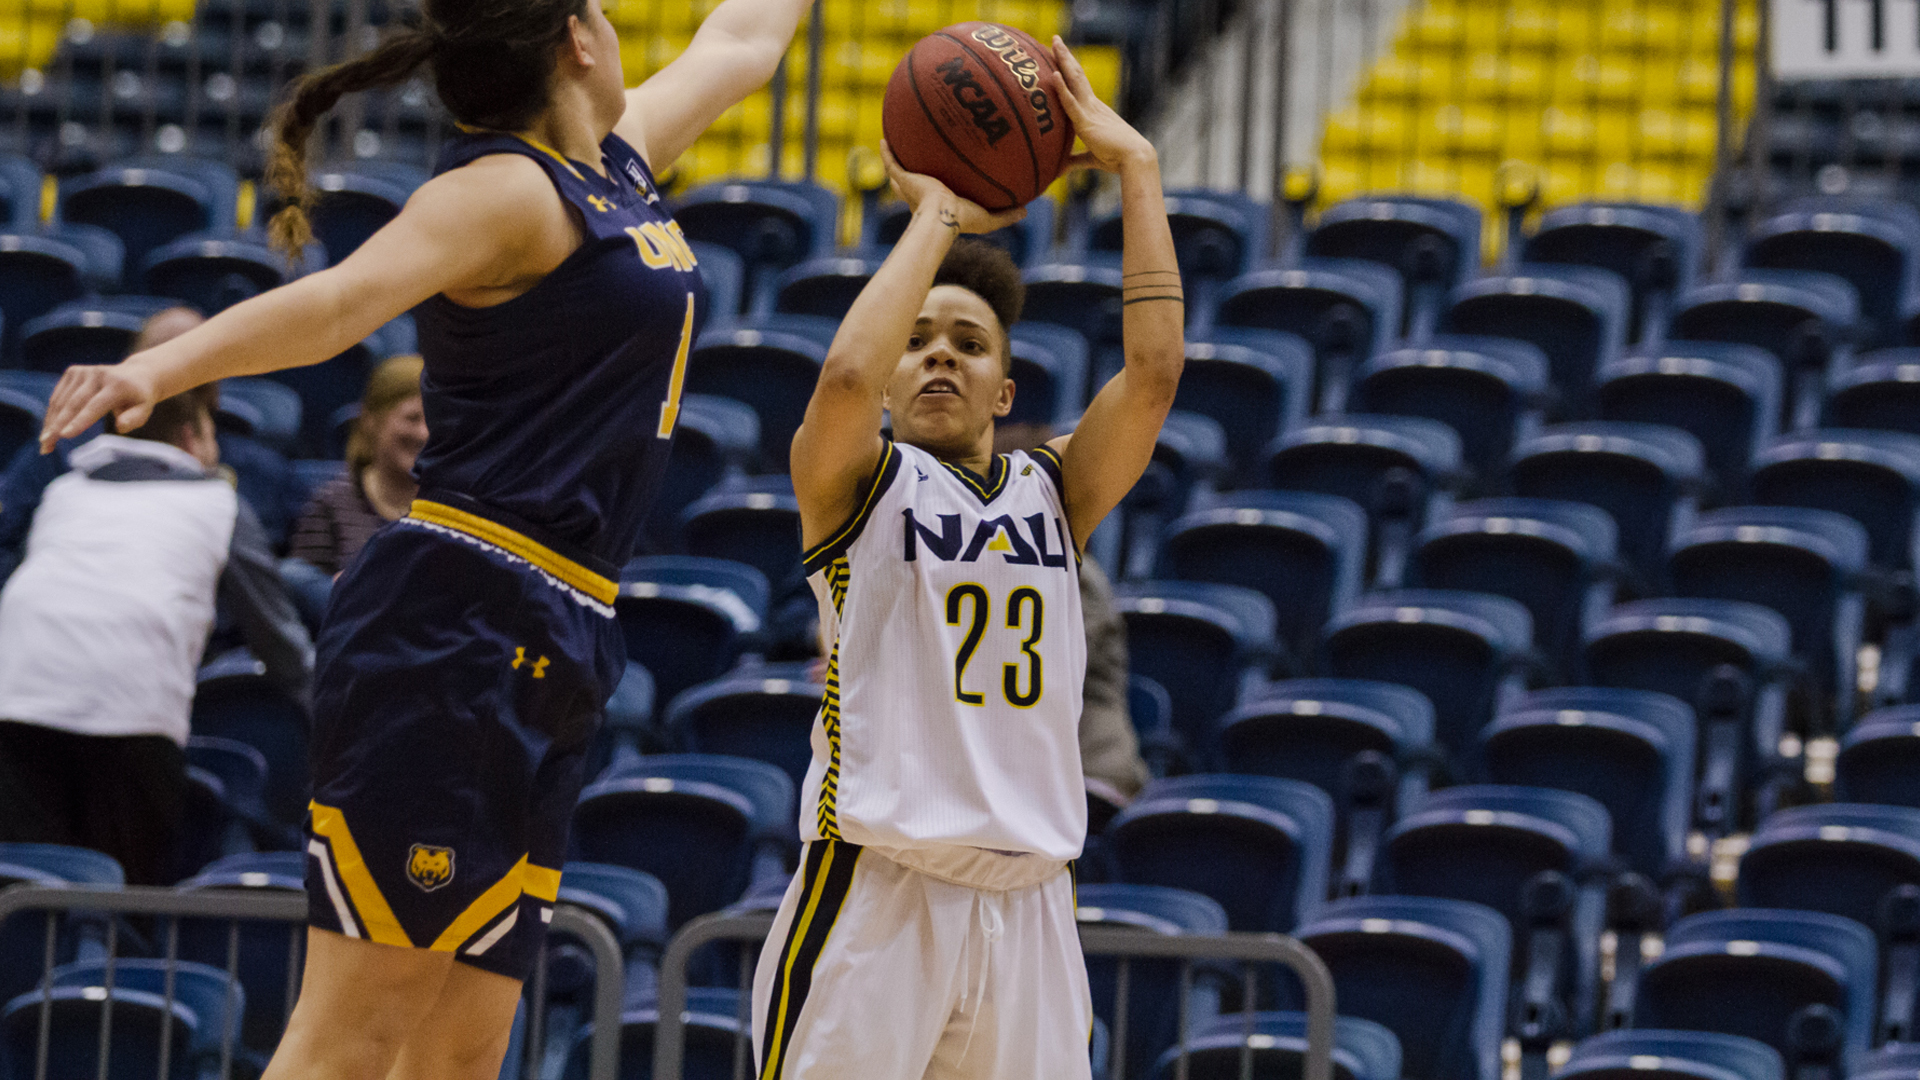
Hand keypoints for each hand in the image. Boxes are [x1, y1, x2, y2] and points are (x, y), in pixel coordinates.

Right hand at [40, 361, 163, 451]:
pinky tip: (48, 430)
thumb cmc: (139, 399)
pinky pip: (58, 396)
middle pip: (73, 403)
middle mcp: (98, 374)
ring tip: (45, 443)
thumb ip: (134, 419)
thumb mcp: (145, 410)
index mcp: (117, 384)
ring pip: (62, 400)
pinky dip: (52, 414)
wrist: (137, 375)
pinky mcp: (73, 372)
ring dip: (51, 422)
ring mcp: (83, 371)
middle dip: (58, 425)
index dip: (80, 421)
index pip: (95, 405)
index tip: (65, 435)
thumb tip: (120, 427)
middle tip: (46, 444)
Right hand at [880, 140, 1026, 234]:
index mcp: (938, 202)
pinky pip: (891, 162)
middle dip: (914, 172)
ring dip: (898, 158)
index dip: (938, 186)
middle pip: (914, 181)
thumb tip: (1026, 211)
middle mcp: (921, 194)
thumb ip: (1006, 215)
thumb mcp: (989, 218)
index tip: (944, 175)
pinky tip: (884, 138)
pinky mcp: (903, 178)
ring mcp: (910, 185)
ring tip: (896, 141)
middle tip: (918, 156)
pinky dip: (886, 152)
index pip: (936, 193)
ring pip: (899, 171)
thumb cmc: (963, 221)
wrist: (942, 218)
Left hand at [1049, 37, 1156, 173]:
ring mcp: (1089, 111)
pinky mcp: (1086, 122)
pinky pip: (1071, 102)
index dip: (1068, 70)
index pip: (1078, 85)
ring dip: (1063, 60)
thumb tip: (1060, 166)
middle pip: (1076, 75)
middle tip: (1055, 39)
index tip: (1059, 56)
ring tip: (1054, 42)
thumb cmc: (1117, 159)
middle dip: (1064, 56)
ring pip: (1074, 80)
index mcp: (1094, 110)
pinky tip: (1054, 74)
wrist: (1135, 159)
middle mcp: (1092, 105)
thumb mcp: (1092, 157)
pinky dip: (1062, 88)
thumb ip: (1076, 159)